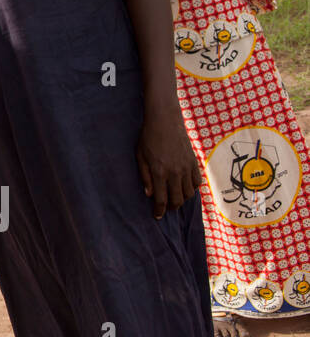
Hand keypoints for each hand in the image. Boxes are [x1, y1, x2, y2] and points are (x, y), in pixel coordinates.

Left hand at [135, 99, 202, 218]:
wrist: (165, 120)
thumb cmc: (148, 137)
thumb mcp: (140, 156)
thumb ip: (144, 176)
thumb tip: (149, 195)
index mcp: (159, 172)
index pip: (161, 199)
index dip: (159, 211)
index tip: (157, 216)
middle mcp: (174, 172)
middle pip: (177, 200)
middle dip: (171, 208)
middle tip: (166, 209)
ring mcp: (186, 167)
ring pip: (188, 194)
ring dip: (182, 200)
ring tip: (175, 199)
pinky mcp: (194, 162)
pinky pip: (197, 182)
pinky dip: (192, 189)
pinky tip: (185, 189)